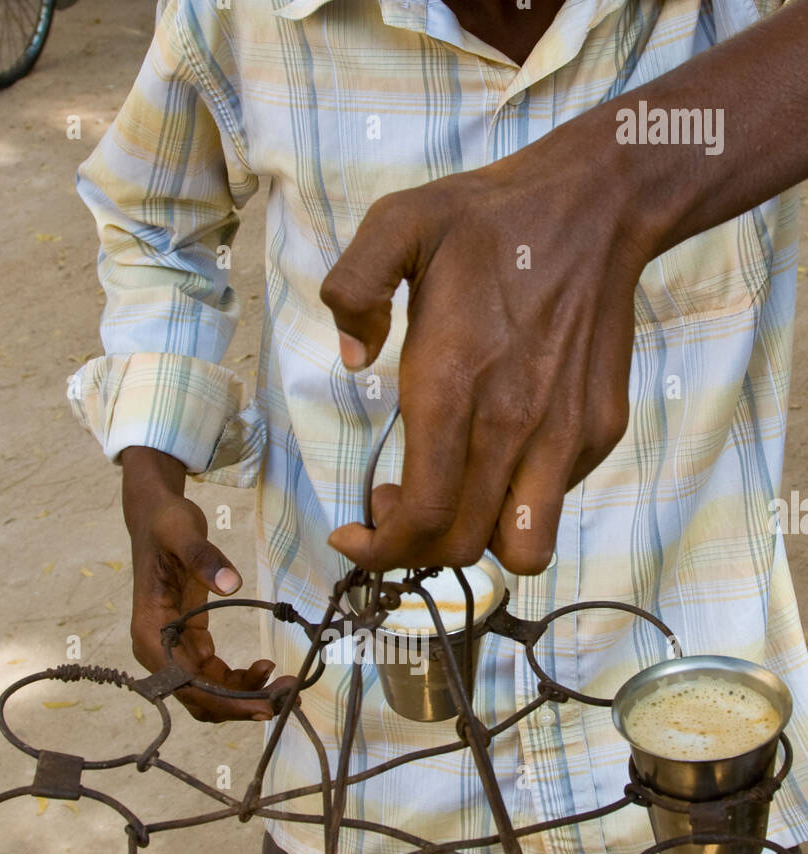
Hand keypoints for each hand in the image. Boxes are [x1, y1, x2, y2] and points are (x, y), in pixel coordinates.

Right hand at [121, 446, 295, 721]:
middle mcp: (157, 650)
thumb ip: (204, 557)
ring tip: (287, 687)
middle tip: (288, 697)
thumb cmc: (165, 523)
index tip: (263, 705)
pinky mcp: (189, 643)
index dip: (224, 701)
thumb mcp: (183, 532)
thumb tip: (231, 584)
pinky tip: (267, 666)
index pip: (186, 684)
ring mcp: (173, 650)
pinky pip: (214, 677)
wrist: (156, 516)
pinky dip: (240, 681)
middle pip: (198, 698)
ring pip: (209, 693)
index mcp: (150, 632)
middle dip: (243, 705)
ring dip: (246, 697)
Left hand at [320, 115, 649, 574]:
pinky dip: (519, 501)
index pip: (420, 516)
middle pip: (460, 546)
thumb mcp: (396, 224)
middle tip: (393, 505)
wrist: (595, 207)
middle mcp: (511, 425)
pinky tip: (498, 454)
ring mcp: (563, 435)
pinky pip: (554, 502)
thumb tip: (352, 360)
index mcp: (453, 387)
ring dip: (478, 543)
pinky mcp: (599, 431)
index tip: (354, 535)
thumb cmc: (489, 220)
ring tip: (454, 501)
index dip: (379, 549)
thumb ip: (353, 287)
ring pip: (522, 549)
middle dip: (414, 549)